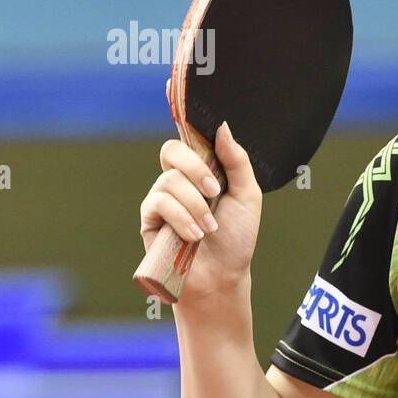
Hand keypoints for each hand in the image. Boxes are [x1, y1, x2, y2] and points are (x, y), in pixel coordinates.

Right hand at [138, 121, 262, 302]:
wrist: (222, 276)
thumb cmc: (237, 238)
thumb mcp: (247, 196)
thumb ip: (236, 161)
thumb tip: (221, 127)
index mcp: (203, 171)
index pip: (188, 140)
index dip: (189, 127)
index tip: (195, 121)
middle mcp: (179, 181)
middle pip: (171, 150)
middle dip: (195, 168)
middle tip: (215, 191)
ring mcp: (162, 199)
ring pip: (169, 181)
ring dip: (196, 205)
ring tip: (209, 228)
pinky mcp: (149, 219)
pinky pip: (159, 203)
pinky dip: (181, 218)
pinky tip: (194, 236)